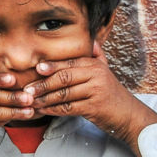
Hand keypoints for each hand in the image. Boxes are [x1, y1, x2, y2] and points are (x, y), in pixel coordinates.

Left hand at [24, 42, 156, 147]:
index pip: (69, 63)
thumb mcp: (107, 72)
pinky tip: (44, 110)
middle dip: (44, 84)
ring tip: (32, 101)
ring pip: (64, 93)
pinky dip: (54, 110)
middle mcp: (96, 75)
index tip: (36, 69)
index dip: (52, 66)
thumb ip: (97, 56)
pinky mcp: (94, 107)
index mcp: (95, 65)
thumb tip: (92, 41)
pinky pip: (69, 108)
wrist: (129, 115)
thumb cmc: (113, 94)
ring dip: (45, 98)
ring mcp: (95, 91)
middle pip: (64, 77)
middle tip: (28, 89)